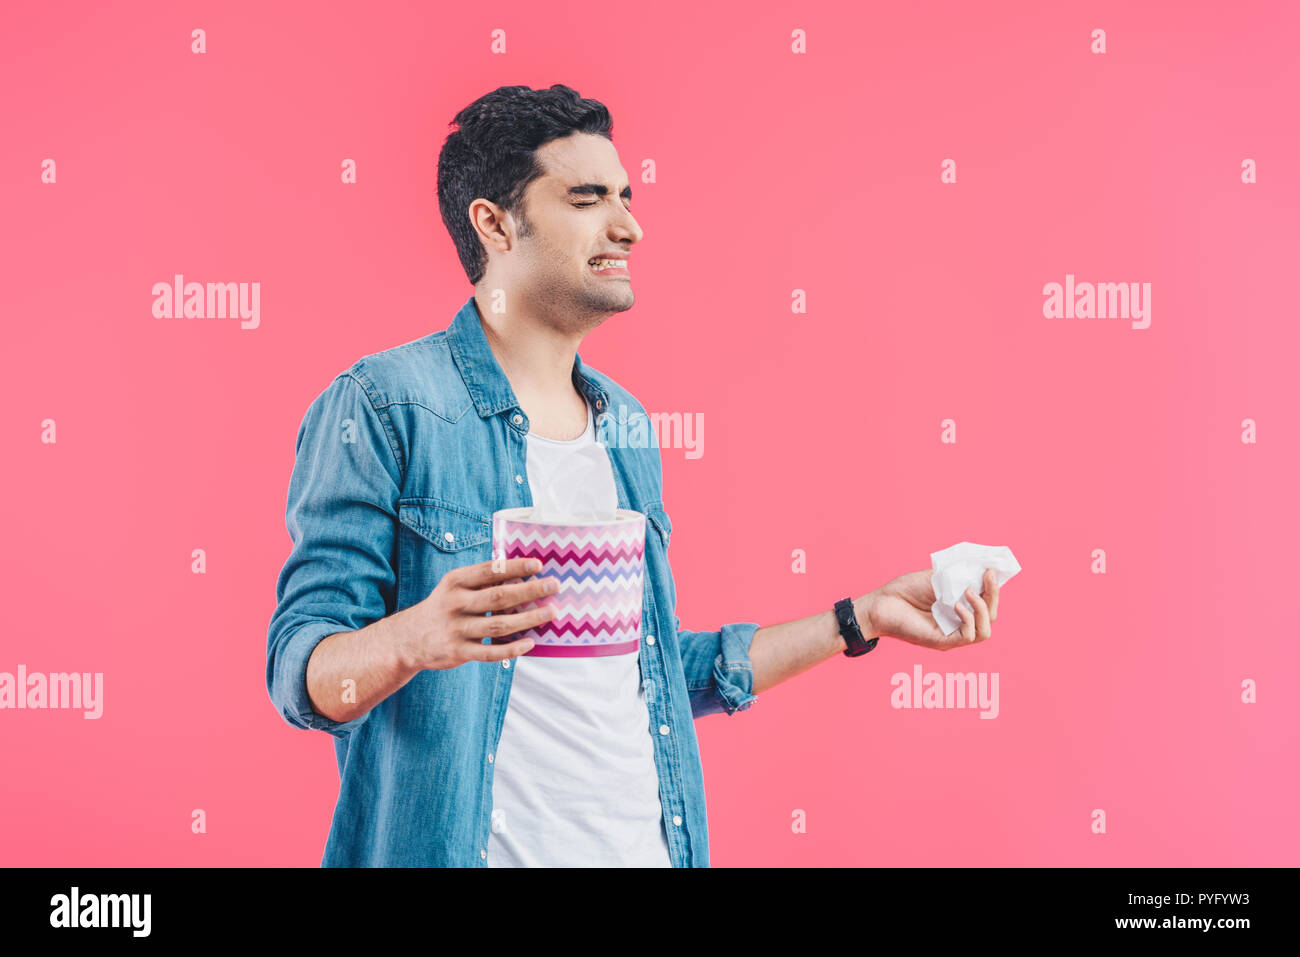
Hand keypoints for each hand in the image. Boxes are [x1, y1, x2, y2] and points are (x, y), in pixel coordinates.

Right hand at [394, 557, 558, 669]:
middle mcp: (455, 603)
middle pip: (498, 596)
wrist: (408, 639)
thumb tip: (525, 574)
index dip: (514, 567)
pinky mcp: (458, 652)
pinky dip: (511, 649)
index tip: (538, 564)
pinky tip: (530, 643)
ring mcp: (456, 629)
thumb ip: (483, 581)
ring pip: (498, 625)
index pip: (488, 570)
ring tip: (551, 612)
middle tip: (554, 586)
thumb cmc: (444, 607)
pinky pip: (489, 652)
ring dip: (528, 619)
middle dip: (529, 590)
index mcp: (455, 582)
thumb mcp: (454, 587)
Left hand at [858, 567, 999, 650]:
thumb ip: (957, 576)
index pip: (987, 605)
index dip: (994, 589)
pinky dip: (968, 619)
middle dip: (993, 595)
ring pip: (985, 631)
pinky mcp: (942, 643)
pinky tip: (957, 605)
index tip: (992, 570)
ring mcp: (951, 635)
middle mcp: (958, 625)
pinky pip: (968, 636)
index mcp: (958, 610)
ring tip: (969, 591)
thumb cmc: (904, 592)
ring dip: (983, 608)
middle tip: (988, 575)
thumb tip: (981, 567)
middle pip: (991, 617)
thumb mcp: (936, 579)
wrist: (880, 604)